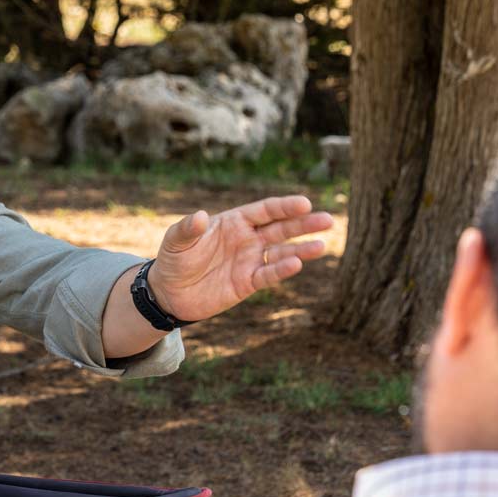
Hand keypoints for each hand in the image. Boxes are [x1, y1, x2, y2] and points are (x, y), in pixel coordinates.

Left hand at [148, 196, 332, 321]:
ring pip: (282, 252)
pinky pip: (269, 275)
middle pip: (281, 228)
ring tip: (322, 246)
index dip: (284, 207)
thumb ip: (188, 228)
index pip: (265, 211)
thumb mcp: (175, 241)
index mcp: (234, 222)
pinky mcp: (248, 283)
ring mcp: (250, 261)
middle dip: (304, 224)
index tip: (304, 203)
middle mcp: (247, 239)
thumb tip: (201, 216)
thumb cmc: (174, 260)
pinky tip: (297, 265)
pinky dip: (282, 270)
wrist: (170, 293)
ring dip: (302, 250)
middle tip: (328, 220)